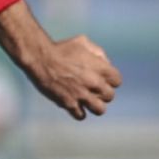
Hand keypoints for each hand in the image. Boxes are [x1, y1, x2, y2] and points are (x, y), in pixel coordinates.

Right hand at [0, 0, 120, 120]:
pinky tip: (74, 104)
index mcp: (101, 68)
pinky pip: (81, 116)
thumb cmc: (61, 48)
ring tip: (86, 100)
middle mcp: (94, 83)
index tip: (100, 78)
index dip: (109, 80)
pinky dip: (79, 112)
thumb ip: (98, 53)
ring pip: (100, 110)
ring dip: (94, 105)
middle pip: (110, 96)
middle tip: (91, 88)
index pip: (117, 81)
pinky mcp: (69, 103)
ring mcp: (82, 95)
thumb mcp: (83, 42)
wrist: (41, 58)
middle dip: (102, 93)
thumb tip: (105, 64)